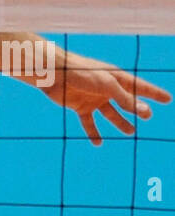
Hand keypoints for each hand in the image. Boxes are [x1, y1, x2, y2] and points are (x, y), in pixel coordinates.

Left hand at [43, 45, 170, 145]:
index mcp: (115, 78)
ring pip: (110, 113)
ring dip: (120, 122)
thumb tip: (145, 110)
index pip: (139, 87)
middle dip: (137, 108)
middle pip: (126, 101)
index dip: (154, 93)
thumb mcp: (106, 85)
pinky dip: (93, 132)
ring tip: (130, 131)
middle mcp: (106, 88)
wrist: (54, 74)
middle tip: (148, 116)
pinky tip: (98, 143)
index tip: (168, 99)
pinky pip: (89, 122)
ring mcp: (93, 98)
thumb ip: (125, 98)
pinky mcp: (80, 106)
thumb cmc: (81, 73)